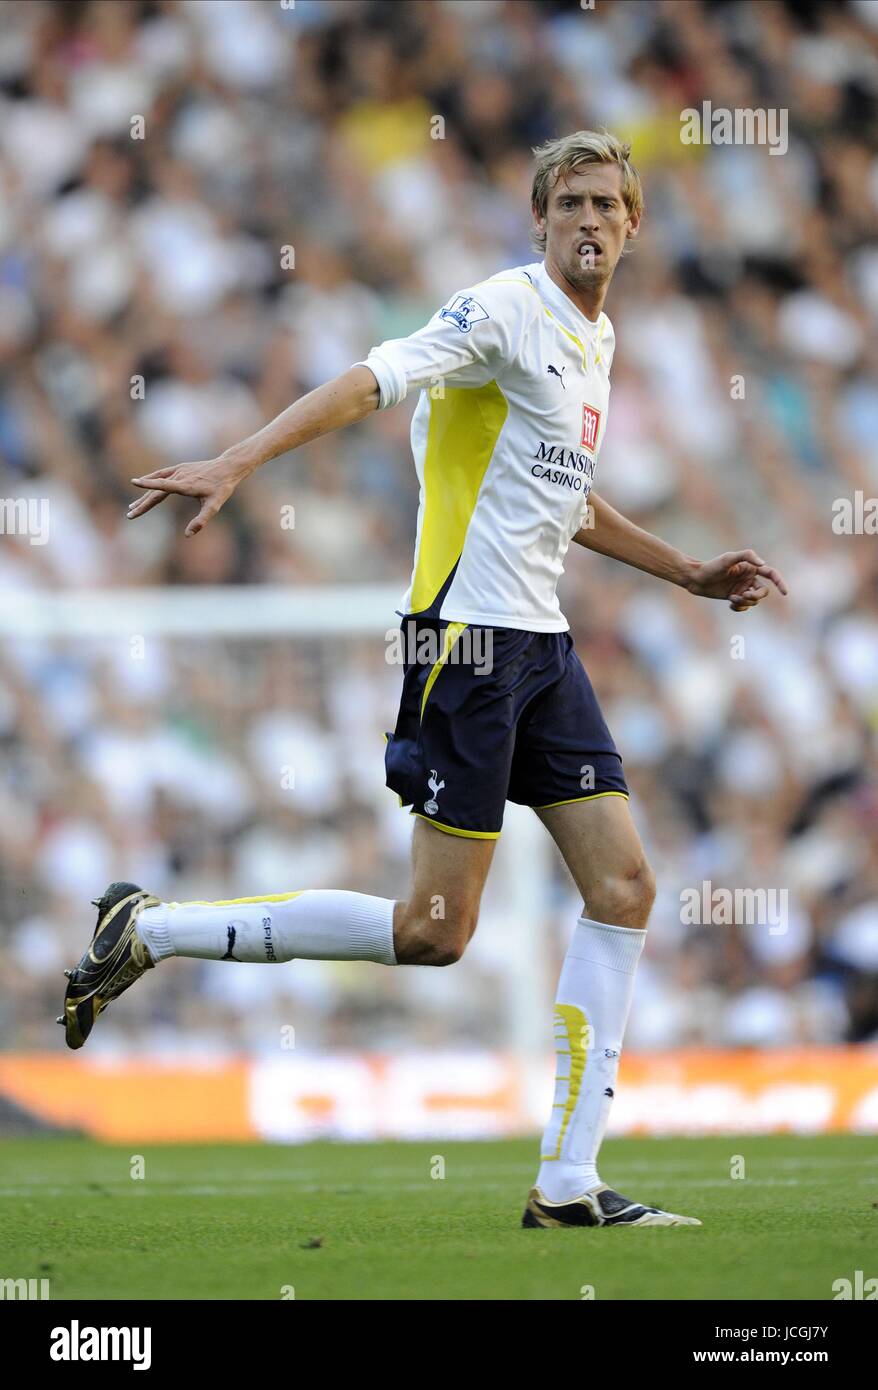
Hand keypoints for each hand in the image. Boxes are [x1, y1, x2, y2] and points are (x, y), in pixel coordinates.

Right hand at [127, 455, 247, 536]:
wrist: (227, 467)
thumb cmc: (221, 488)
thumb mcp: (214, 506)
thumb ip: (201, 521)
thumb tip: (188, 535)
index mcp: (186, 485)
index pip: (163, 486)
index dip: (148, 485)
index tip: (134, 482)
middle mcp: (180, 476)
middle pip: (156, 491)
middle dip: (142, 504)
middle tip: (130, 515)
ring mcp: (179, 470)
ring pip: (157, 484)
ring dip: (144, 495)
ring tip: (132, 506)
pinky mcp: (180, 467)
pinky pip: (161, 474)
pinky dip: (151, 480)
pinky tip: (142, 483)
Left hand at [685, 549, 787, 611]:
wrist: (697, 578)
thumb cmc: (712, 566)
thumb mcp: (729, 558)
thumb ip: (747, 556)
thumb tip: (763, 564)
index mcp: (751, 568)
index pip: (771, 574)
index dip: (780, 582)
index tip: (784, 593)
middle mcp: (749, 578)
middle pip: (763, 592)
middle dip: (756, 596)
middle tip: (744, 595)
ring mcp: (742, 589)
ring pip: (753, 601)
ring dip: (745, 602)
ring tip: (733, 598)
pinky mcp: (735, 597)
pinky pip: (744, 607)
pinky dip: (740, 608)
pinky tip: (731, 604)